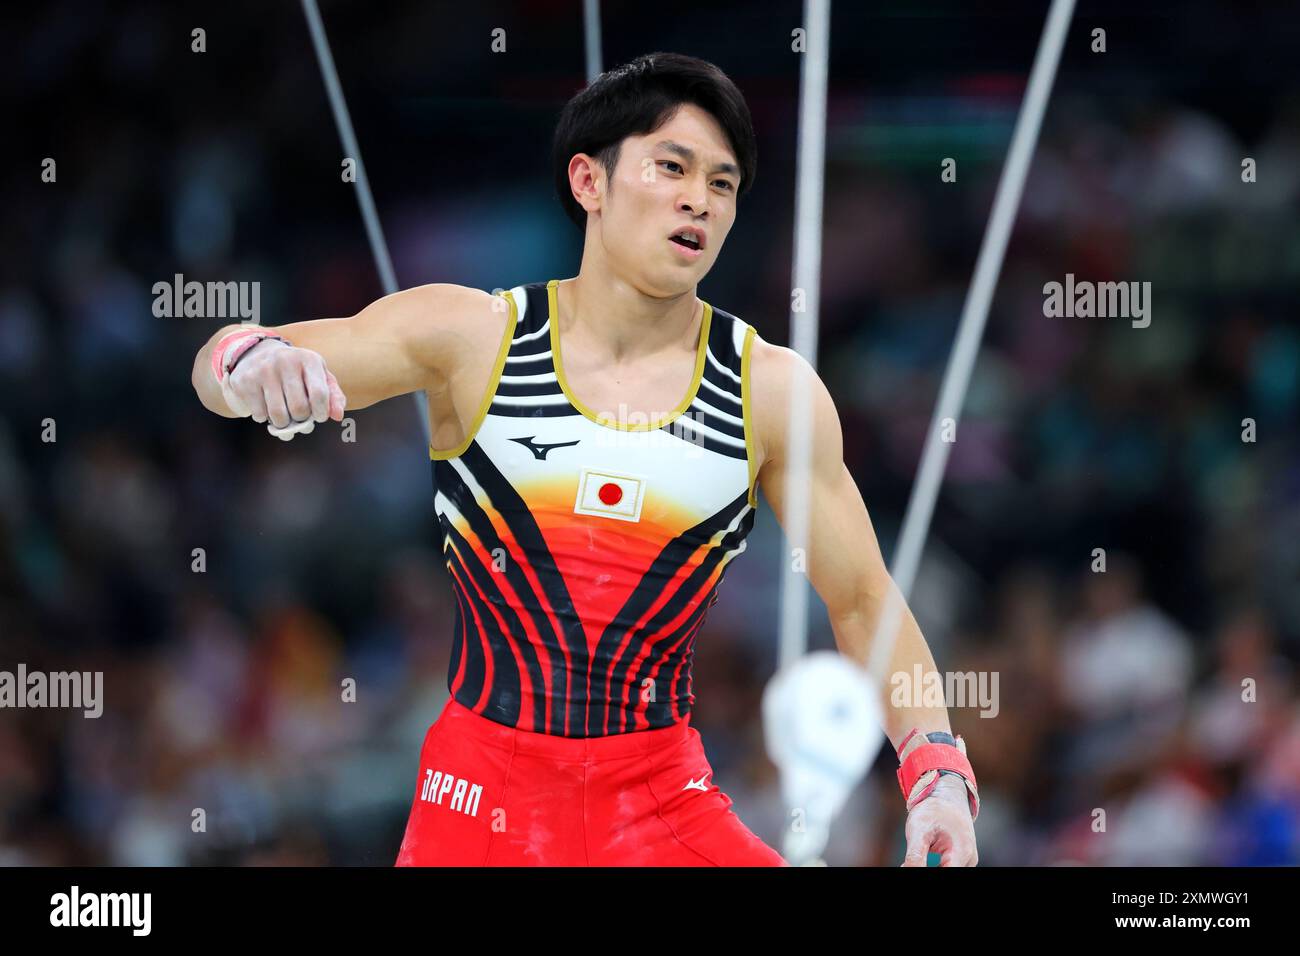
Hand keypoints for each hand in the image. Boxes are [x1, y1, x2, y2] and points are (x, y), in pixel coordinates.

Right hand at [223, 340, 346, 439]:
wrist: (257, 355)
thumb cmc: (296, 372)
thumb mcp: (317, 376)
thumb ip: (333, 396)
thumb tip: (338, 416)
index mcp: (308, 359)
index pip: (319, 394)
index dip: (322, 412)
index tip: (319, 416)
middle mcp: (285, 361)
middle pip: (299, 408)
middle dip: (302, 419)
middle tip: (299, 416)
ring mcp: (263, 370)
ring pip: (279, 415)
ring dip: (284, 424)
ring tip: (285, 417)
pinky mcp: (245, 381)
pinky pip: (260, 415)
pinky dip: (265, 418)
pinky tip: (266, 407)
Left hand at [901, 774, 978, 866]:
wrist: (946, 796)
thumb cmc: (932, 810)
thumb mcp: (918, 830)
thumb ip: (914, 855)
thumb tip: (906, 870)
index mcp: (962, 852)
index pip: (946, 873)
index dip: (926, 872)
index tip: (912, 864)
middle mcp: (968, 859)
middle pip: (947, 872)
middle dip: (926, 865)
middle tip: (911, 857)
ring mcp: (967, 860)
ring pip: (947, 868)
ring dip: (930, 864)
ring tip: (923, 846)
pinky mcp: (962, 859)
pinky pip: (947, 866)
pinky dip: (934, 864)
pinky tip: (926, 852)